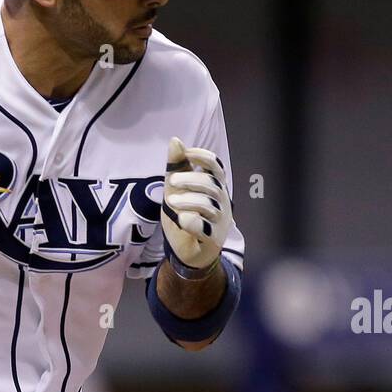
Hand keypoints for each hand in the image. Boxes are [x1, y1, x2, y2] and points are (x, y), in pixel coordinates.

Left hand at [161, 136, 232, 272]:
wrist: (187, 251)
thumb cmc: (185, 215)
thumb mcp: (176, 190)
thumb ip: (176, 167)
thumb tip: (175, 140)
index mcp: (214, 186)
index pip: (215, 166)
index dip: (203, 157)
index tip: (186, 154)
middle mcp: (221, 201)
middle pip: (211, 184)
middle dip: (191, 180)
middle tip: (171, 182)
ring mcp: (219, 221)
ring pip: (209, 205)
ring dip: (189, 201)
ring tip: (171, 202)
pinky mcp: (213, 239)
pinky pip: (206, 229)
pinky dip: (194, 223)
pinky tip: (182, 219)